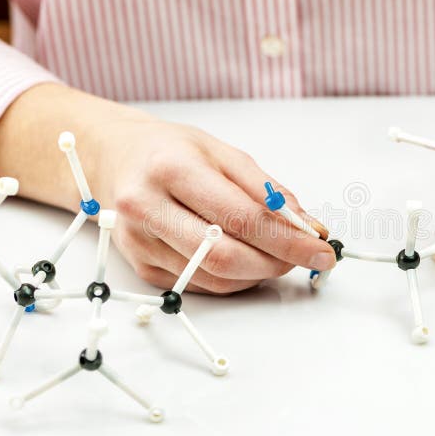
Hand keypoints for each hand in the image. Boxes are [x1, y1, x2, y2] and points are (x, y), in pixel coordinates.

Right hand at [0, 83, 334, 293]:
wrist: (111, 161)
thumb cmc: (170, 151)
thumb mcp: (222, 152)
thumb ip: (267, 191)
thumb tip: (308, 227)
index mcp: (171, 169)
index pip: (242, 217)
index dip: (289, 240)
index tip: (322, 250)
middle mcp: (147, 208)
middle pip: (226, 256)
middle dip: (277, 263)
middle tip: (306, 258)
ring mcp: (139, 242)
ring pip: (216, 277)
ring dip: (259, 273)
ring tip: (276, 253)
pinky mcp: (140, 267)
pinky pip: (200, 285)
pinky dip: (234, 278)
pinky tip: (244, 257)